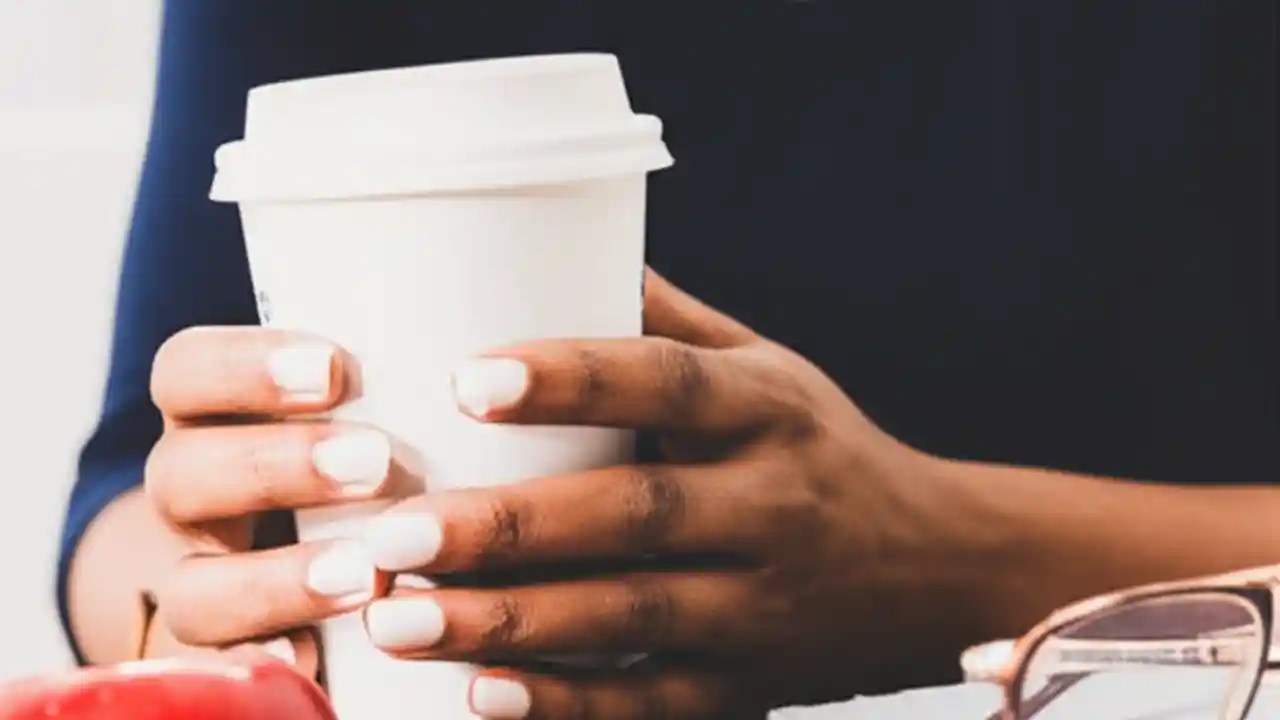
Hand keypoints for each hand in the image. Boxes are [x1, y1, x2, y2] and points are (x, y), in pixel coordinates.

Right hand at [144, 327, 412, 674]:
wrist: (313, 567)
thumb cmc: (371, 465)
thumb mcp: (373, 416)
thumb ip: (398, 394)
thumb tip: (491, 368)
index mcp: (214, 421)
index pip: (187, 372)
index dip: (245, 367)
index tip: (334, 369)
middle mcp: (193, 497)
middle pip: (181, 473)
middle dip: (277, 465)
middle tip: (376, 462)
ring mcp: (198, 581)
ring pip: (192, 586)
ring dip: (275, 580)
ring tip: (362, 576)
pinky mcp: (221, 653)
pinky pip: (218, 668)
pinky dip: (265, 660)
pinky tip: (313, 660)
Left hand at [359, 271, 972, 717]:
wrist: (940, 568)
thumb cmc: (824, 450)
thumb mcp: (772, 370)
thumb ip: (672, 323)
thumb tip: (561, 240)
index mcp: (768, 410)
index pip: (667, 382)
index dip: (571, 379)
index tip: (467, 378)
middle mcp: (772, 503)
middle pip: (634, 512)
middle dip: (511, 527)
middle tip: (394, 533)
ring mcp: (765, 603)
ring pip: (631, 614)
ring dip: (513, 623)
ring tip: (399, 620)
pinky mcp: (752, 683)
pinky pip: (656, 700)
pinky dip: (571, 704)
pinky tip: (482, 696)